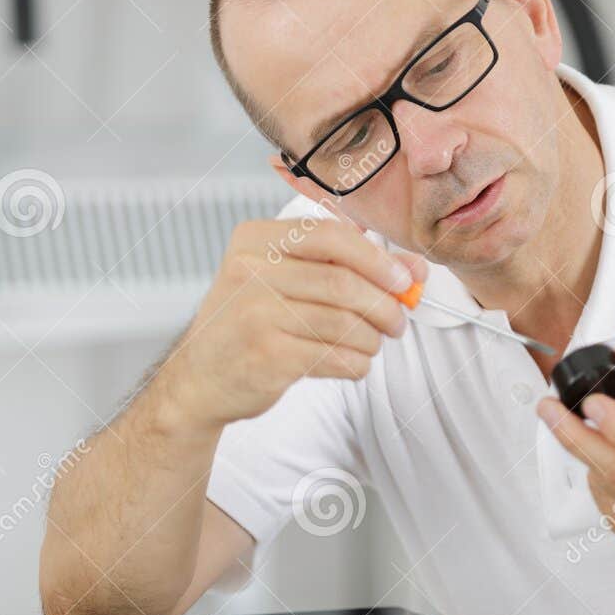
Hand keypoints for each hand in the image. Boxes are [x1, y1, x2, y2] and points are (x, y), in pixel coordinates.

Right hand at [165, 218, 426, 428]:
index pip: (331, 236)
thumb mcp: (286, 280)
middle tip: (398, 321)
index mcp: (255, 240)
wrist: (200, 379)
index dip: (377, 259)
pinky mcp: (267, 355)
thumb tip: (414, 269)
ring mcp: (255, 314)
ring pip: (343, 322)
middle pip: (343, 283)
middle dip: (384, 305)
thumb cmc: (250, 325)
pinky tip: (353, 363)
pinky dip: (356, 363)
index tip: (403, 280)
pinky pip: (334, 356)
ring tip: (372, 344)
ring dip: (371, 338)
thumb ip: (346, 266)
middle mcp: (250, 271)